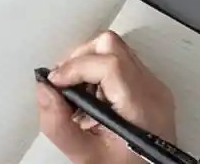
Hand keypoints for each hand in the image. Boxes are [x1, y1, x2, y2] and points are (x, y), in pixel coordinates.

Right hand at [35, 31, 177, 163]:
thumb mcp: (85, 156)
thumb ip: (59, 125)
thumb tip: (45, 90)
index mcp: (140, 107)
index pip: (109, 64)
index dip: (75, 67)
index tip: (56, 81)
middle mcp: (153, 91)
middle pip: (112, 46)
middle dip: (79, 59)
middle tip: (63, 82)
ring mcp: (155, 87)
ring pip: (116, 49)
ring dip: (88, 64)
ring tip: (78, 93)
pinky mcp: (151, 88)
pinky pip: (122, 61)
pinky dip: (99, 70)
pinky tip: (93, 97)